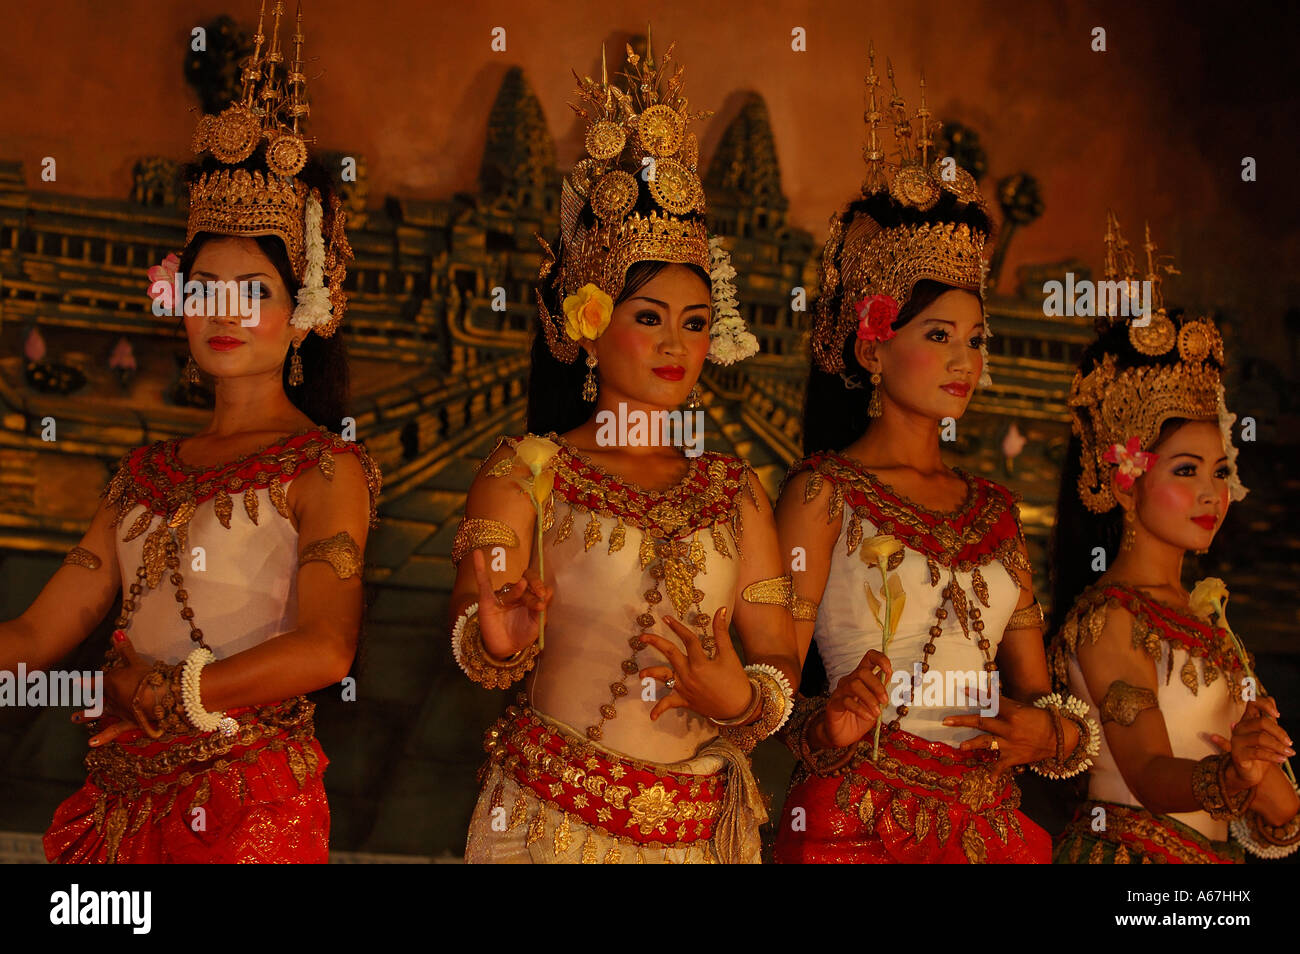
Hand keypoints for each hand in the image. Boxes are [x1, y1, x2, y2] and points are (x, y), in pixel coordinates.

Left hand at [70, 631, 148, 746]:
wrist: (157, 700)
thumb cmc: (146, 678)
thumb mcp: (136, 662)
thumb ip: (125, 649)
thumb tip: (116, 632)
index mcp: (111, 682)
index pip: (96, 681)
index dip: (84, 682)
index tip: (72, 682)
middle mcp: (111, 698)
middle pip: (98, 697)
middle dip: (88, 700)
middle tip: (74, 706)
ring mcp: (118, 711)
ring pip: (100, 713)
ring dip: (87, 716)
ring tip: (74, 719)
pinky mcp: (127, 723)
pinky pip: (114, 731)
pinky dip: (103, 737)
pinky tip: (91, 744)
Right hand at [470, 548, 551, 658]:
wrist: (503, 650)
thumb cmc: (521, 636)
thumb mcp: (536, 626)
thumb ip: (542, 610)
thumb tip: (550, 590)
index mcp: (530, 598)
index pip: (537, 587)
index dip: (541, 588)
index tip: (544, 597)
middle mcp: (516, 594)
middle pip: (526, 582)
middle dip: (535, 585)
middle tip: (540, 593)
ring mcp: (501, 596)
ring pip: (511, 588)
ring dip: (518, 589)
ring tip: (524, 586)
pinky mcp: (487, 600)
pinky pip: (483, 582)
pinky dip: (479, 568)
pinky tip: (477, 554)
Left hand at [638, 608, 752, 722]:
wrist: (740, 708)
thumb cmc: (736, 681)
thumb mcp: (729, 655)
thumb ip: (722, 632)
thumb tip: (721, 610)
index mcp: (700, 662)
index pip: (687, 639)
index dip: (677, 627)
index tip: (666, 618)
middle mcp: (689, 674)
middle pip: (670, 654)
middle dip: (655, 643)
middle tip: (642, 637)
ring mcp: (685, 688)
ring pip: (664, 678)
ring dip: (652, 674)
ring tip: (641, 674)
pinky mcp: (686, 701)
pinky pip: (670, 704)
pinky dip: (660, 709)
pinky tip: (652, 716)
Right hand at [821, 649, 891, 748]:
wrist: (844, 735)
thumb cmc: (861, 717)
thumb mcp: (876, 703)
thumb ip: (882, 689)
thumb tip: (890, 675)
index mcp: (862, 677)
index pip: (869, 657)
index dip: (880, 659)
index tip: (889, 670)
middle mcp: (850, 680)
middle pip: (863, 672)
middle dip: (877, 686)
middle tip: (885, 701)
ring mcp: (840, 691)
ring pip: (855, 685)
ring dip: (870, 699)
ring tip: (877, 713)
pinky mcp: (834, 704)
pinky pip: (847, 701)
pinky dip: (860, 709)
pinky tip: (868, 717)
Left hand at [944, 692, 1055, 776]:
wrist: (1061, 739)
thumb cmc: (1041, 720)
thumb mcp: (1024, 708)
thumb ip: (1005, 704)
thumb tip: (988, 693)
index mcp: (1013, 713)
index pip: (991, 702)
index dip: (977, 694)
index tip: (962, 689)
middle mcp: (1009, 728)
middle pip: (982, 722)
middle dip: (962, 721)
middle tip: (946, 721)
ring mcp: (1011, 744)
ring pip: (987, 743)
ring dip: (972, 744)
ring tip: (960, 747)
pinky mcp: (1014, 758)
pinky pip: (1002, 766)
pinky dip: (995, 773)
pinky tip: (989, 780)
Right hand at [1210, 697, 1293, 789]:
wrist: (1248, 772)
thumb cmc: (1258, 751)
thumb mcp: (1265, 734)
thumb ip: (1268, 719)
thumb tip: (1272, 700)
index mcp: (1246, 720)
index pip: (1253, 703)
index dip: (1266, 705)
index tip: (1277, 715)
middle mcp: (1239, 728)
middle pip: (1261, 722)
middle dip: (1279, 732)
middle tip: (1289, 743)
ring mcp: (1237, 741)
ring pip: (1261, 738)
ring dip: (1279, 746)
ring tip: (1290, 753)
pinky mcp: (1238, 755)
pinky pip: (1258, 753)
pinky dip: (1273, 756)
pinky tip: (1282, 759)